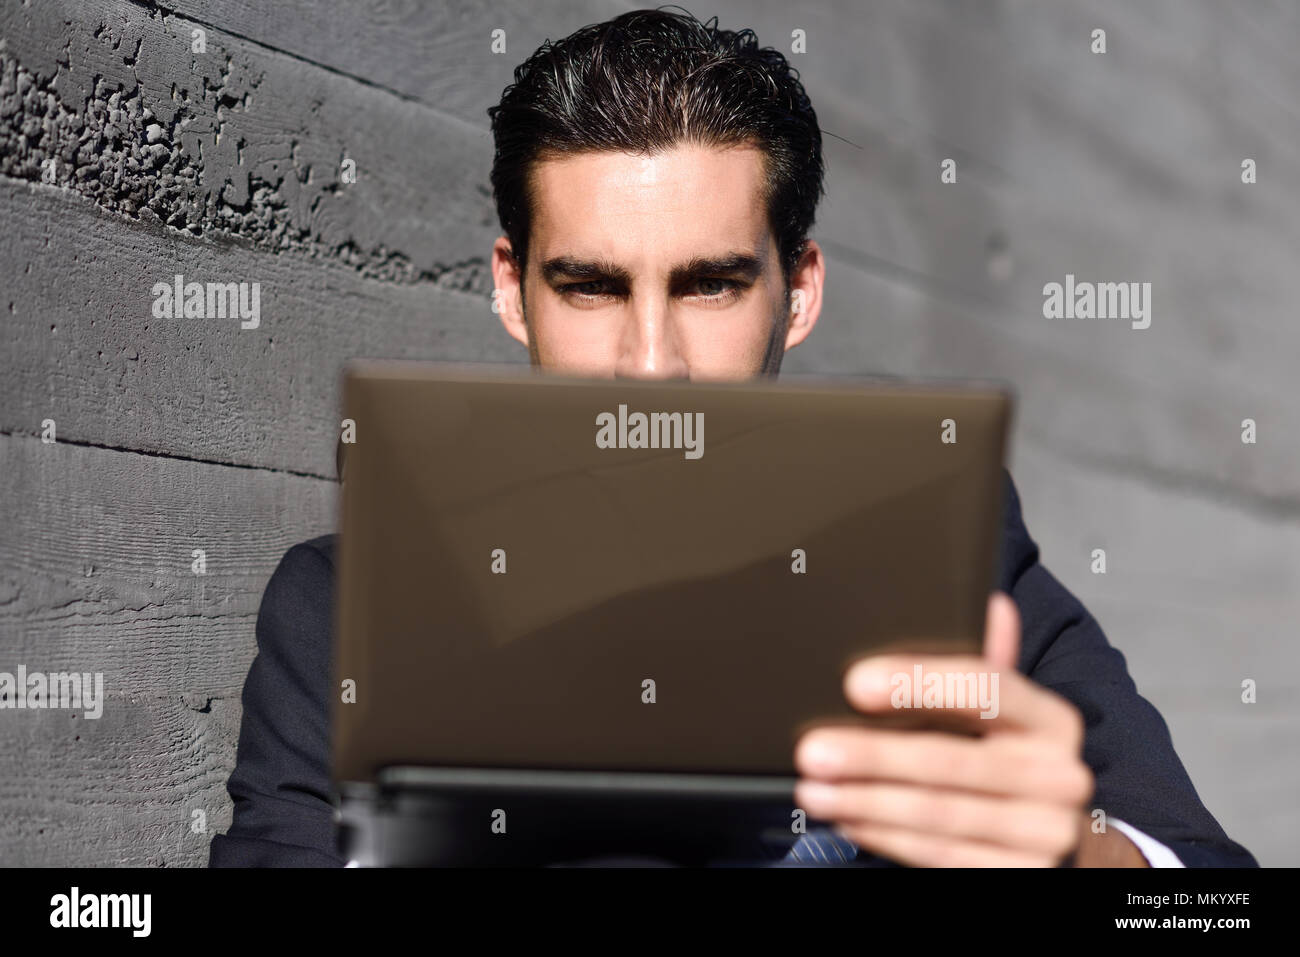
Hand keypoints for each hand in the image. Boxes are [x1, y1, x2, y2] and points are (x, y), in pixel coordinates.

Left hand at [793, 592, 1109, 865]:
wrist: (1063, 842)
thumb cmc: (1012, 760)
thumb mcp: (1005, 714)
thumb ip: (986, 666)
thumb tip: (989, 603)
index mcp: (1052, 719)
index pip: (985, 688)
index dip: (917, 682)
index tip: (855, 681)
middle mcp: (1060, 776)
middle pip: (950, 759)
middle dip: (871, 754)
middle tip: (812, 749)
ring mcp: (1046, 832)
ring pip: (937, 813)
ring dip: (864, 801)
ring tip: (812, 788)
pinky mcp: (1022, 875)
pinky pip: (940, 854)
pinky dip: (885, 836)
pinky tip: (848, 818)